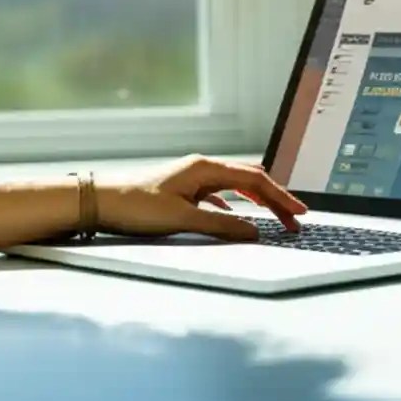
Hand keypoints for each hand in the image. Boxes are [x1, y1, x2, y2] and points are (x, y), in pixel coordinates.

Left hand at [95, 156, 306, 241]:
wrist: (100, 201)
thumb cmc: (136, 208)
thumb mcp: (183, 220)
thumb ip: (221, 227)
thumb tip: (256, 232)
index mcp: (206, 169)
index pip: (255, 181)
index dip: (281, 198)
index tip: (300, 214)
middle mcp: (202, 168)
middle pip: (251, 180)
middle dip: (276, 199)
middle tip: (296, 220)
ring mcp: (193, 178)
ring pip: (236, 187)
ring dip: (258, 202)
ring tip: (276, 219)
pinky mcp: (183, 190)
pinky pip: (220, 195)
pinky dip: (236, 206)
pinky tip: (238, 218)